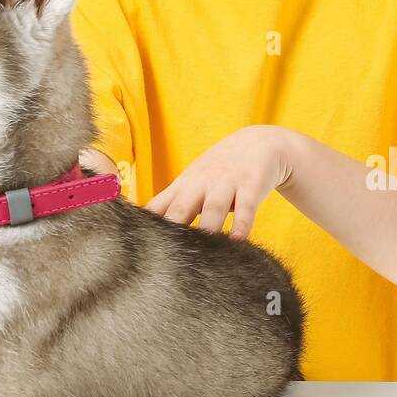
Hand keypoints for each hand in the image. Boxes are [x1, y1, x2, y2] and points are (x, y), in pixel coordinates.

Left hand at [144, 125, 296, 239]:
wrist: (258, 142)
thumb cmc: (218, 171)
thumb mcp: (193, 183)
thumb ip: (173, 205)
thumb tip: (146, 232)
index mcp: (183, 186)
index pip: (159, 206)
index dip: (147, 225)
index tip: (137, 246)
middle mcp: (201, 183)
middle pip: (182, 207)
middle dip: (173, 227)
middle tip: (165, 254)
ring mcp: (226, 183)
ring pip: (214, 207)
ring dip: (208, 226)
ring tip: (204, 249)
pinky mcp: (251, 185)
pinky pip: (246, 206)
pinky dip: (243, 223)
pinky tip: (239, 239)